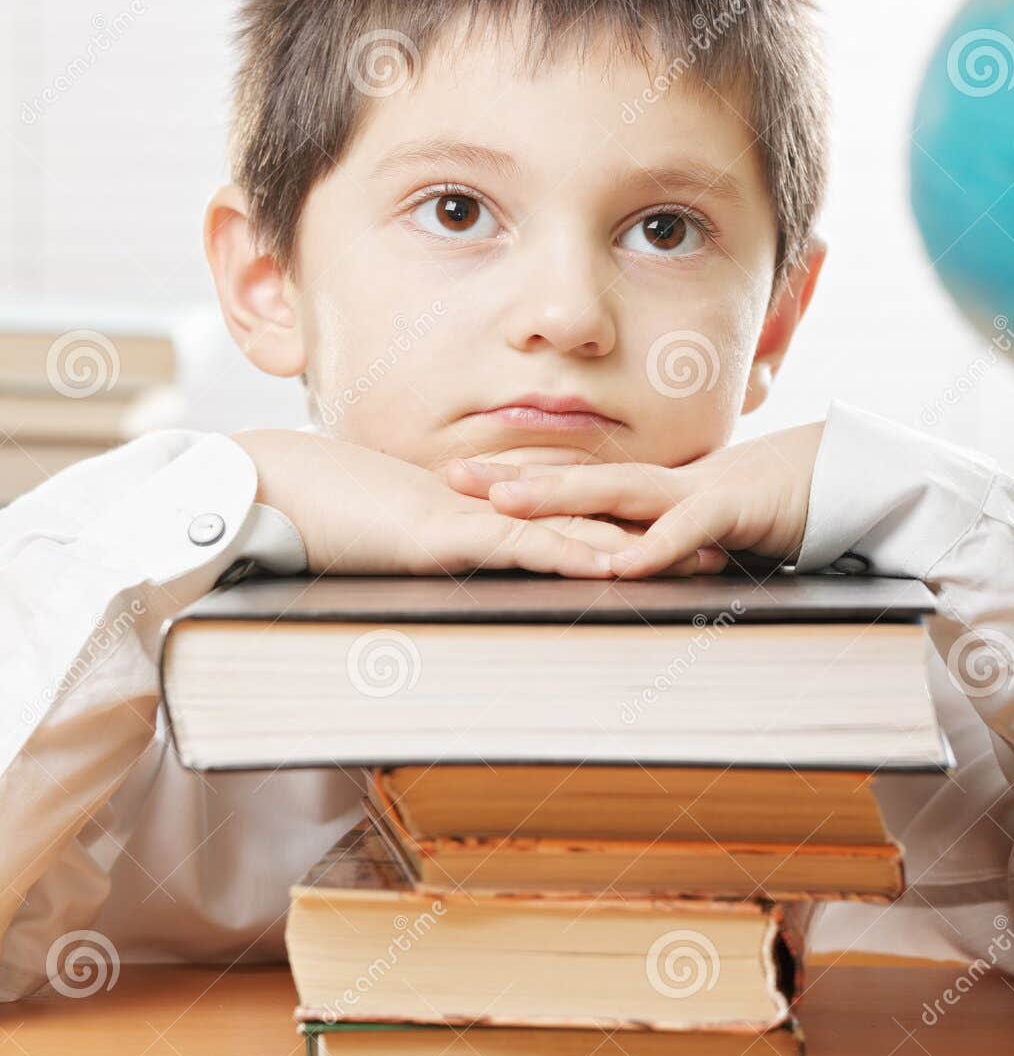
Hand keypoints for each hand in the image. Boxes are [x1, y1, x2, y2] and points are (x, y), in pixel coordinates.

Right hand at [231, 428, 709, 578]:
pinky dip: (576, 555)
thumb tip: (429, 566)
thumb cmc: (303, 516)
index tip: (660, 542)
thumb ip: (411, 552)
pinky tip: (622, 563)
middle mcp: (477, 514)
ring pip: (568, 530)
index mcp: (465, 517)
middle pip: (579, 523)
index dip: (608, 530)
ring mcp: (465, 520)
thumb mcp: (373, 542)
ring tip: (694, 554)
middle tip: (713, 546)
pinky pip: (524, 545)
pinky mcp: (444, 532)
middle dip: (647, 536)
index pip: (550, 524)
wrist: (258, 489)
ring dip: (633, 546)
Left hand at [444, 422, 824, 577]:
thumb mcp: (702, 529)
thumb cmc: (771, 505)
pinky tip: (619, 562)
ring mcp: (696, 492)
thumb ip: (659, 542)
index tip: (458, 481)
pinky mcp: (736, 509)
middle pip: (576, 479)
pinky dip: (656, 546)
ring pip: (617, 493)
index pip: (573, 483)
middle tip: (451, 479)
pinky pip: (690, 530)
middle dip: (513, 479)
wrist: (844, 479)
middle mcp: (662, 486)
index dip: (517, 480)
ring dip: (561, 498)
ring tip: (506, 505)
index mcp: (649, 493)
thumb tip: (616, 564)